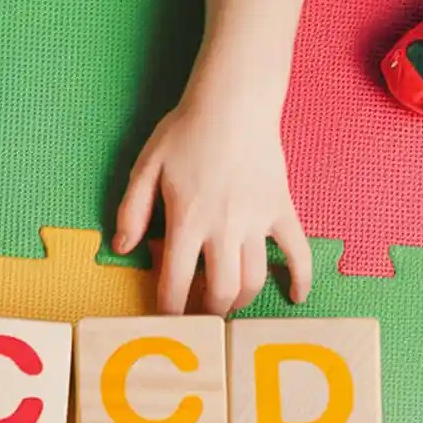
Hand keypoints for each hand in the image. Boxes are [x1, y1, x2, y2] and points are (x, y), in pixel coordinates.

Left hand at [114, 90, 311, 314]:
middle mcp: (224, 226)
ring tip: (227, 304)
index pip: (176, 281)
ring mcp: (258, 220)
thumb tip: (122, 249)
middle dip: (208, 313)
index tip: (166, 322)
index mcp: (187, 219)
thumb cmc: (186, 131)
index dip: (169, 310)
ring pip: (254, 279)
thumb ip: (131, 211)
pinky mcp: (282, 209)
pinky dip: (300, 278)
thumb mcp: (146, 167)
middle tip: (198, 317)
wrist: (234, 101)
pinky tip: (294, 297)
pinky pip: (298, 251)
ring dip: (240, 300)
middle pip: (221, 291)